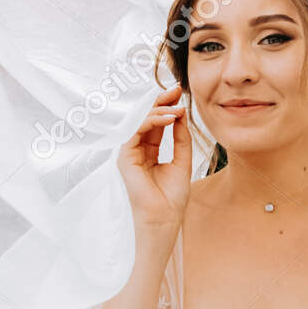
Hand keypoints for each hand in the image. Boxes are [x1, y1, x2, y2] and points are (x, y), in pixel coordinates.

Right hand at [117, 85, 191, 232]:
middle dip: (161, 102)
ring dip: (160, 111)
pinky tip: (169, 118)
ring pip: (141, 122)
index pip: (157, 124)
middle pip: (147, 119)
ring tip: (177, 108)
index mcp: (150, 152)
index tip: (181, 94)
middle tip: (176, 89)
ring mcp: (129, 154)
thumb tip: (180, 114)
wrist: (164, 219)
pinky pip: (136, 131)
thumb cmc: (172, 198)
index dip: (167, 108)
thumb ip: (181, 139)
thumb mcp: (182, 162)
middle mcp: (137, 150)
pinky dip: (152, 121)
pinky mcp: (125, 157)